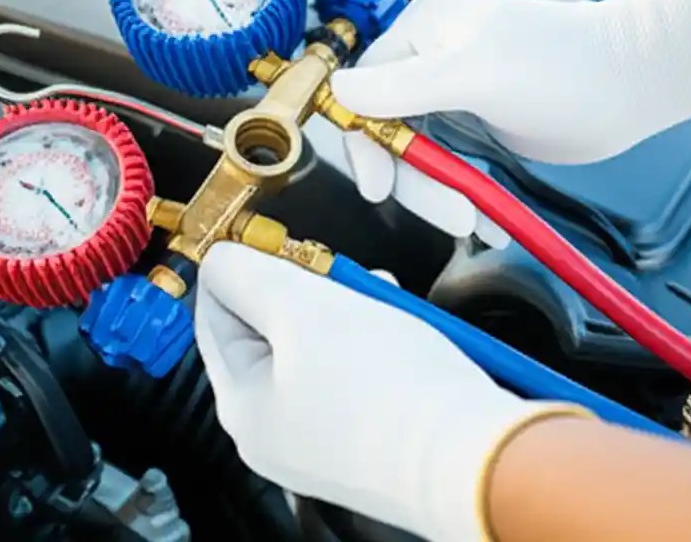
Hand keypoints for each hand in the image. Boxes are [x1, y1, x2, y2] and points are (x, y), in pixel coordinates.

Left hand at [195, 242, 568, 540]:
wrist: (476, 458)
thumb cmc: (393, 393)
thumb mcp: (303, 308)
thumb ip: (248, 274)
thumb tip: (220, 257)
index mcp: (243, 409)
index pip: (214, 315)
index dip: (239, 266)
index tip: (267, 233)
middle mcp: (276, 435)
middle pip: (271, 332)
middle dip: (308, 288)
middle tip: (336, 267)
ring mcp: (325, 444)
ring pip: (319, 350)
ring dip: (347, 310)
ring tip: (382, 296)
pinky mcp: (373, 444)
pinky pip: (358, 377)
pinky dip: (376, 344)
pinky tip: (403, 332)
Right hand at [330, 0, 690, 220]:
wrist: (633, 81)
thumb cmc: (564, 64)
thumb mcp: (473, 73)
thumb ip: (401, 86)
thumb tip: (339, 92)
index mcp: (420, 31)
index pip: (362, 93)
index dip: (366, 144)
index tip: (380, 187)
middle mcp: (428, 60)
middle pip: (388, 133)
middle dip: (418, 180)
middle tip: (454, 214)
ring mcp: (452, 94)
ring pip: (418, 159)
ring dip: (443, 196)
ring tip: (479, 221)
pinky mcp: (475, 126)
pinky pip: (449, 170)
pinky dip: (463, 197)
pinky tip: (488, 218)